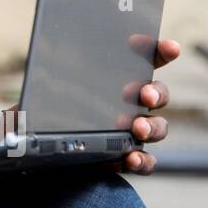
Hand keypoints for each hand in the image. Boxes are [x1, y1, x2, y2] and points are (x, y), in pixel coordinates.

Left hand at [2, 38, 177, 174]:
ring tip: (138, 129)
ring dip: (152, 127)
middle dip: (156, 93)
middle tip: (145, 95)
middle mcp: (132, 104)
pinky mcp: (126, 158)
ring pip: (158, 127)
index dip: (161, 52)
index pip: (148, 61)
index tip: (170, 47)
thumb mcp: (49, 82)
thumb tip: (45, 46)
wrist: (37, 144)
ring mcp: (133, 132)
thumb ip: (54, 65)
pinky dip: (142, 160)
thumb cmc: (49, 107)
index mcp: (119, 78)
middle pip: (158, 95)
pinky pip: (146, 161)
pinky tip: (132, 158)